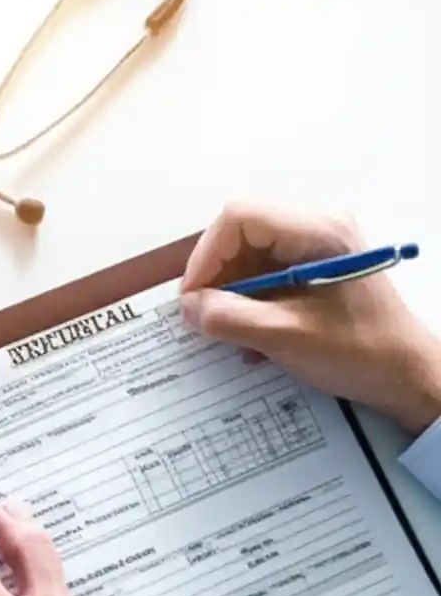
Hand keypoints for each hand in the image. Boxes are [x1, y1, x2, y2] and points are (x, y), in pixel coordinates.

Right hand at [180, 203, 440, 434]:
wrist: (407, 377)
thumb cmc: (361, 352)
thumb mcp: (286, 337)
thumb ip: (230, 318)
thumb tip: (188, 307)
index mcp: (318, 232)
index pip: (239, 219)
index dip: (206, 255)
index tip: (193, 295)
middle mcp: (317, 229)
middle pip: (241, 235)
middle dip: (216, 276)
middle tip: (203, 314)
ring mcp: (316, 248)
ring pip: (248, 256)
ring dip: (230, 294)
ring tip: (229, 331)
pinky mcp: (313, 269)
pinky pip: (264, 274)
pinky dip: (248, 303)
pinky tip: (251, 336)